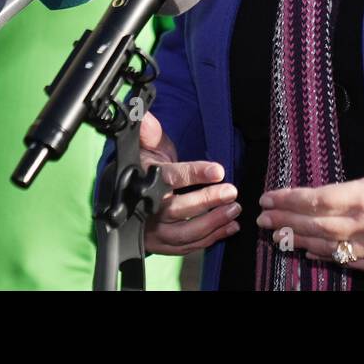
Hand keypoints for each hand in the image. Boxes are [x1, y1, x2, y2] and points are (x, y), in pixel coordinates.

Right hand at [140, 111, 240, 254]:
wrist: (128, 194)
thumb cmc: (144, 166)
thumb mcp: (146, 145)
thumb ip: (149, 131)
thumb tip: (146, 117)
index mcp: (143, 180)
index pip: (170, 178)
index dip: (194, 174)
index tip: (218, 171)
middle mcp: (146, 209)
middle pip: (178, 210)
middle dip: (207, 201)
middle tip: (232, 192)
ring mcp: (153, 230)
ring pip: (184, 233)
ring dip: (212, 223)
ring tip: (234, 210)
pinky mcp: (162, 245)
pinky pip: (186, 246)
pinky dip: (210, 239)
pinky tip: (229, 227)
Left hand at [255, 111, 363, 270]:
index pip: (318, 199)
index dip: (290, 199)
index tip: (269, 196)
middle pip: (315, 226)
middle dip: (285, 221)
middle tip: (261, 218)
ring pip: (327, 247)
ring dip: (298, 241)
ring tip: (276, 235)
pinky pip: (349, 262)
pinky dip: (326, 258)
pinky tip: (311, 253)